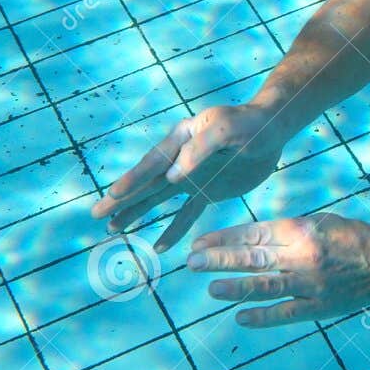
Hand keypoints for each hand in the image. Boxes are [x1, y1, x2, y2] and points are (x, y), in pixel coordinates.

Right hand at [90, 103, 287, 251]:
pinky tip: (160, 247)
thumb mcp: (226, 129)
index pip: (151, 163)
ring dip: (136, 213)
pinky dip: (173, 230)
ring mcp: (191, 176)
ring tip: (113, 229)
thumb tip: (170, 177)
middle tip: (97, 214)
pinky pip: (187, 214)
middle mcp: (179, 158)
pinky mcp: (208, 191)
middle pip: (145, 182)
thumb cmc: (250, 123)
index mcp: (180, 139)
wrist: (273, 129)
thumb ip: (198, 150)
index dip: (132, 180)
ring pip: (157, 199)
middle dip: (121, 199)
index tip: (112, 196)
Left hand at [184, 212, 369, 326]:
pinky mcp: (319, 307)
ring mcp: (311, 284)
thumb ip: (284, 231)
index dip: (224, 239)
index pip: (253, 233)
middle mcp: (303, 256)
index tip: (200, 243)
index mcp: (300, 230)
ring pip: (266, 287)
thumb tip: (245, 240)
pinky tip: (241, 317)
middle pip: (254, 258)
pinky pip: (286, 313)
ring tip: (212, 289)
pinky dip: (263, 317)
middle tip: (192, 263)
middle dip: (220, 260)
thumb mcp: (318, 222)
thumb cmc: (349, 237)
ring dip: (236, 288)